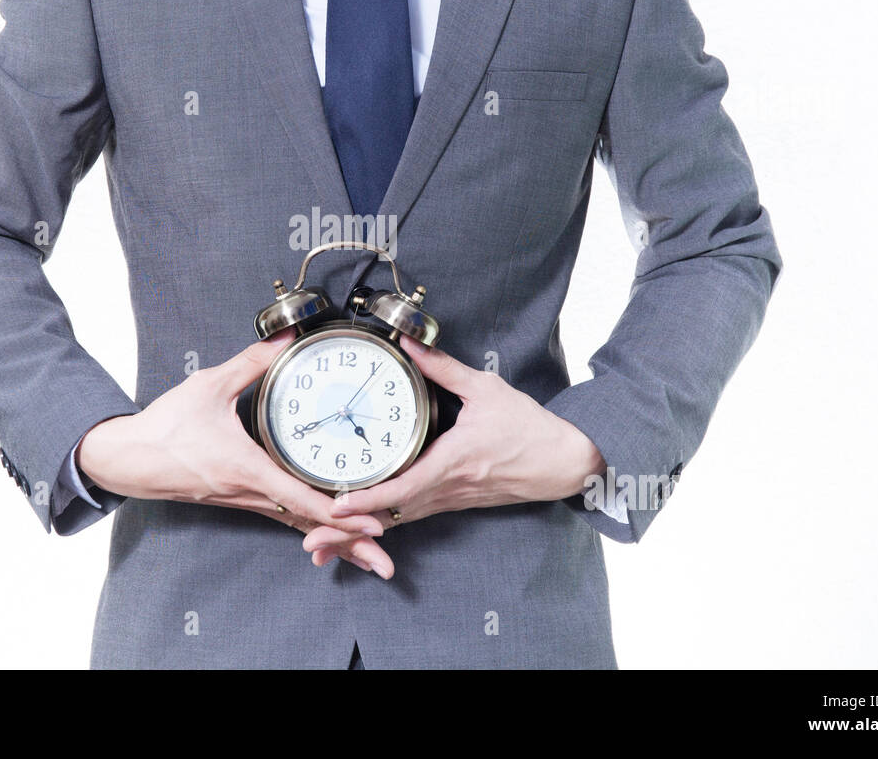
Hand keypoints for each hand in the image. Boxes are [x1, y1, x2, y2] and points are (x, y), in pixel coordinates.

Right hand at [78, 332, 393, 576]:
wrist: (130, 459)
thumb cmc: (166, 427)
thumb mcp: (209, 385)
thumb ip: (251, 362)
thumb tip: (285, 336)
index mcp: (245, 468)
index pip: (298, 497)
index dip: (336, 513)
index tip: (368, 521)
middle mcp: (248, 493)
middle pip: (307, 524)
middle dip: (347, 543)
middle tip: (385, 559)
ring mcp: (244, 501)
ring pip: (297, 526)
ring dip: (334, 541)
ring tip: (371, 554)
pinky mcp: (240, 500)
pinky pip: (282, 519)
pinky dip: (311, 529)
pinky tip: (331, 536)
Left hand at [308, 336, 605, 563]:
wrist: (563, 461)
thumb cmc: (527, 427)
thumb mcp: (486, 388)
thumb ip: (443, 368)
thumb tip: (409, 341)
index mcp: (452, 461)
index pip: (403, 488)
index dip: (368, 500)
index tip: (338, 503)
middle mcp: (448, 487)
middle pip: (392, 514)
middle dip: (352, 527)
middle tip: (314, 534)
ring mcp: (452, 499)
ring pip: (401, 520)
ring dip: (365, 529)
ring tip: (328, 536)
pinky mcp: (456, 501)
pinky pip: (415, 515)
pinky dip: (388, 520)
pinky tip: (365, 520)